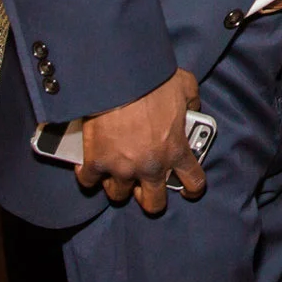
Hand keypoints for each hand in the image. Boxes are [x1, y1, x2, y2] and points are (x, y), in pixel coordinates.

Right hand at [77, 68, 205, 215]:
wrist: (120, 78)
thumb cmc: (154, 80)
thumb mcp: (185, 86)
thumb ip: (191, 102)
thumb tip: (191, 107)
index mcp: (175, 150)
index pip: (193, 181)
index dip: (192, 188)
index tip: (188, 190)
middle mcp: (151, 166)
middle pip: (153, 203)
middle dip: (150, 199)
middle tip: (145, 188)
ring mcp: (122, 168)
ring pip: (118, 194)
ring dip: (118, 185)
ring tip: (116, 174)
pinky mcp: (97, 162)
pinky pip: (89, 181)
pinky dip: (88, 175)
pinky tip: (89, 168)